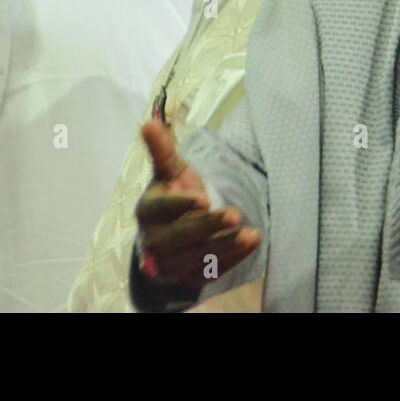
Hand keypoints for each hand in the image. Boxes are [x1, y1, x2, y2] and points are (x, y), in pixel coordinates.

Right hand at [133, 119, 260, 290]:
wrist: (166, 243)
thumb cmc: (170, 198)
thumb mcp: (168, 173)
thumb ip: (162, 151)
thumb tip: (148, 122)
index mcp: (148, 211)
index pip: (161, 209)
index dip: (181, 205)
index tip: (204, 199)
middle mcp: (155, 240)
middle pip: (181, 236)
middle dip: (208, 225)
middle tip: (235, 214)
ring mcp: (171, 263)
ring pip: (199, 256)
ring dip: (225, 245)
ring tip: (250, 233)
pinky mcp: (189, 277)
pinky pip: (212, 271)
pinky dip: (233, 259)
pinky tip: (252, 243)